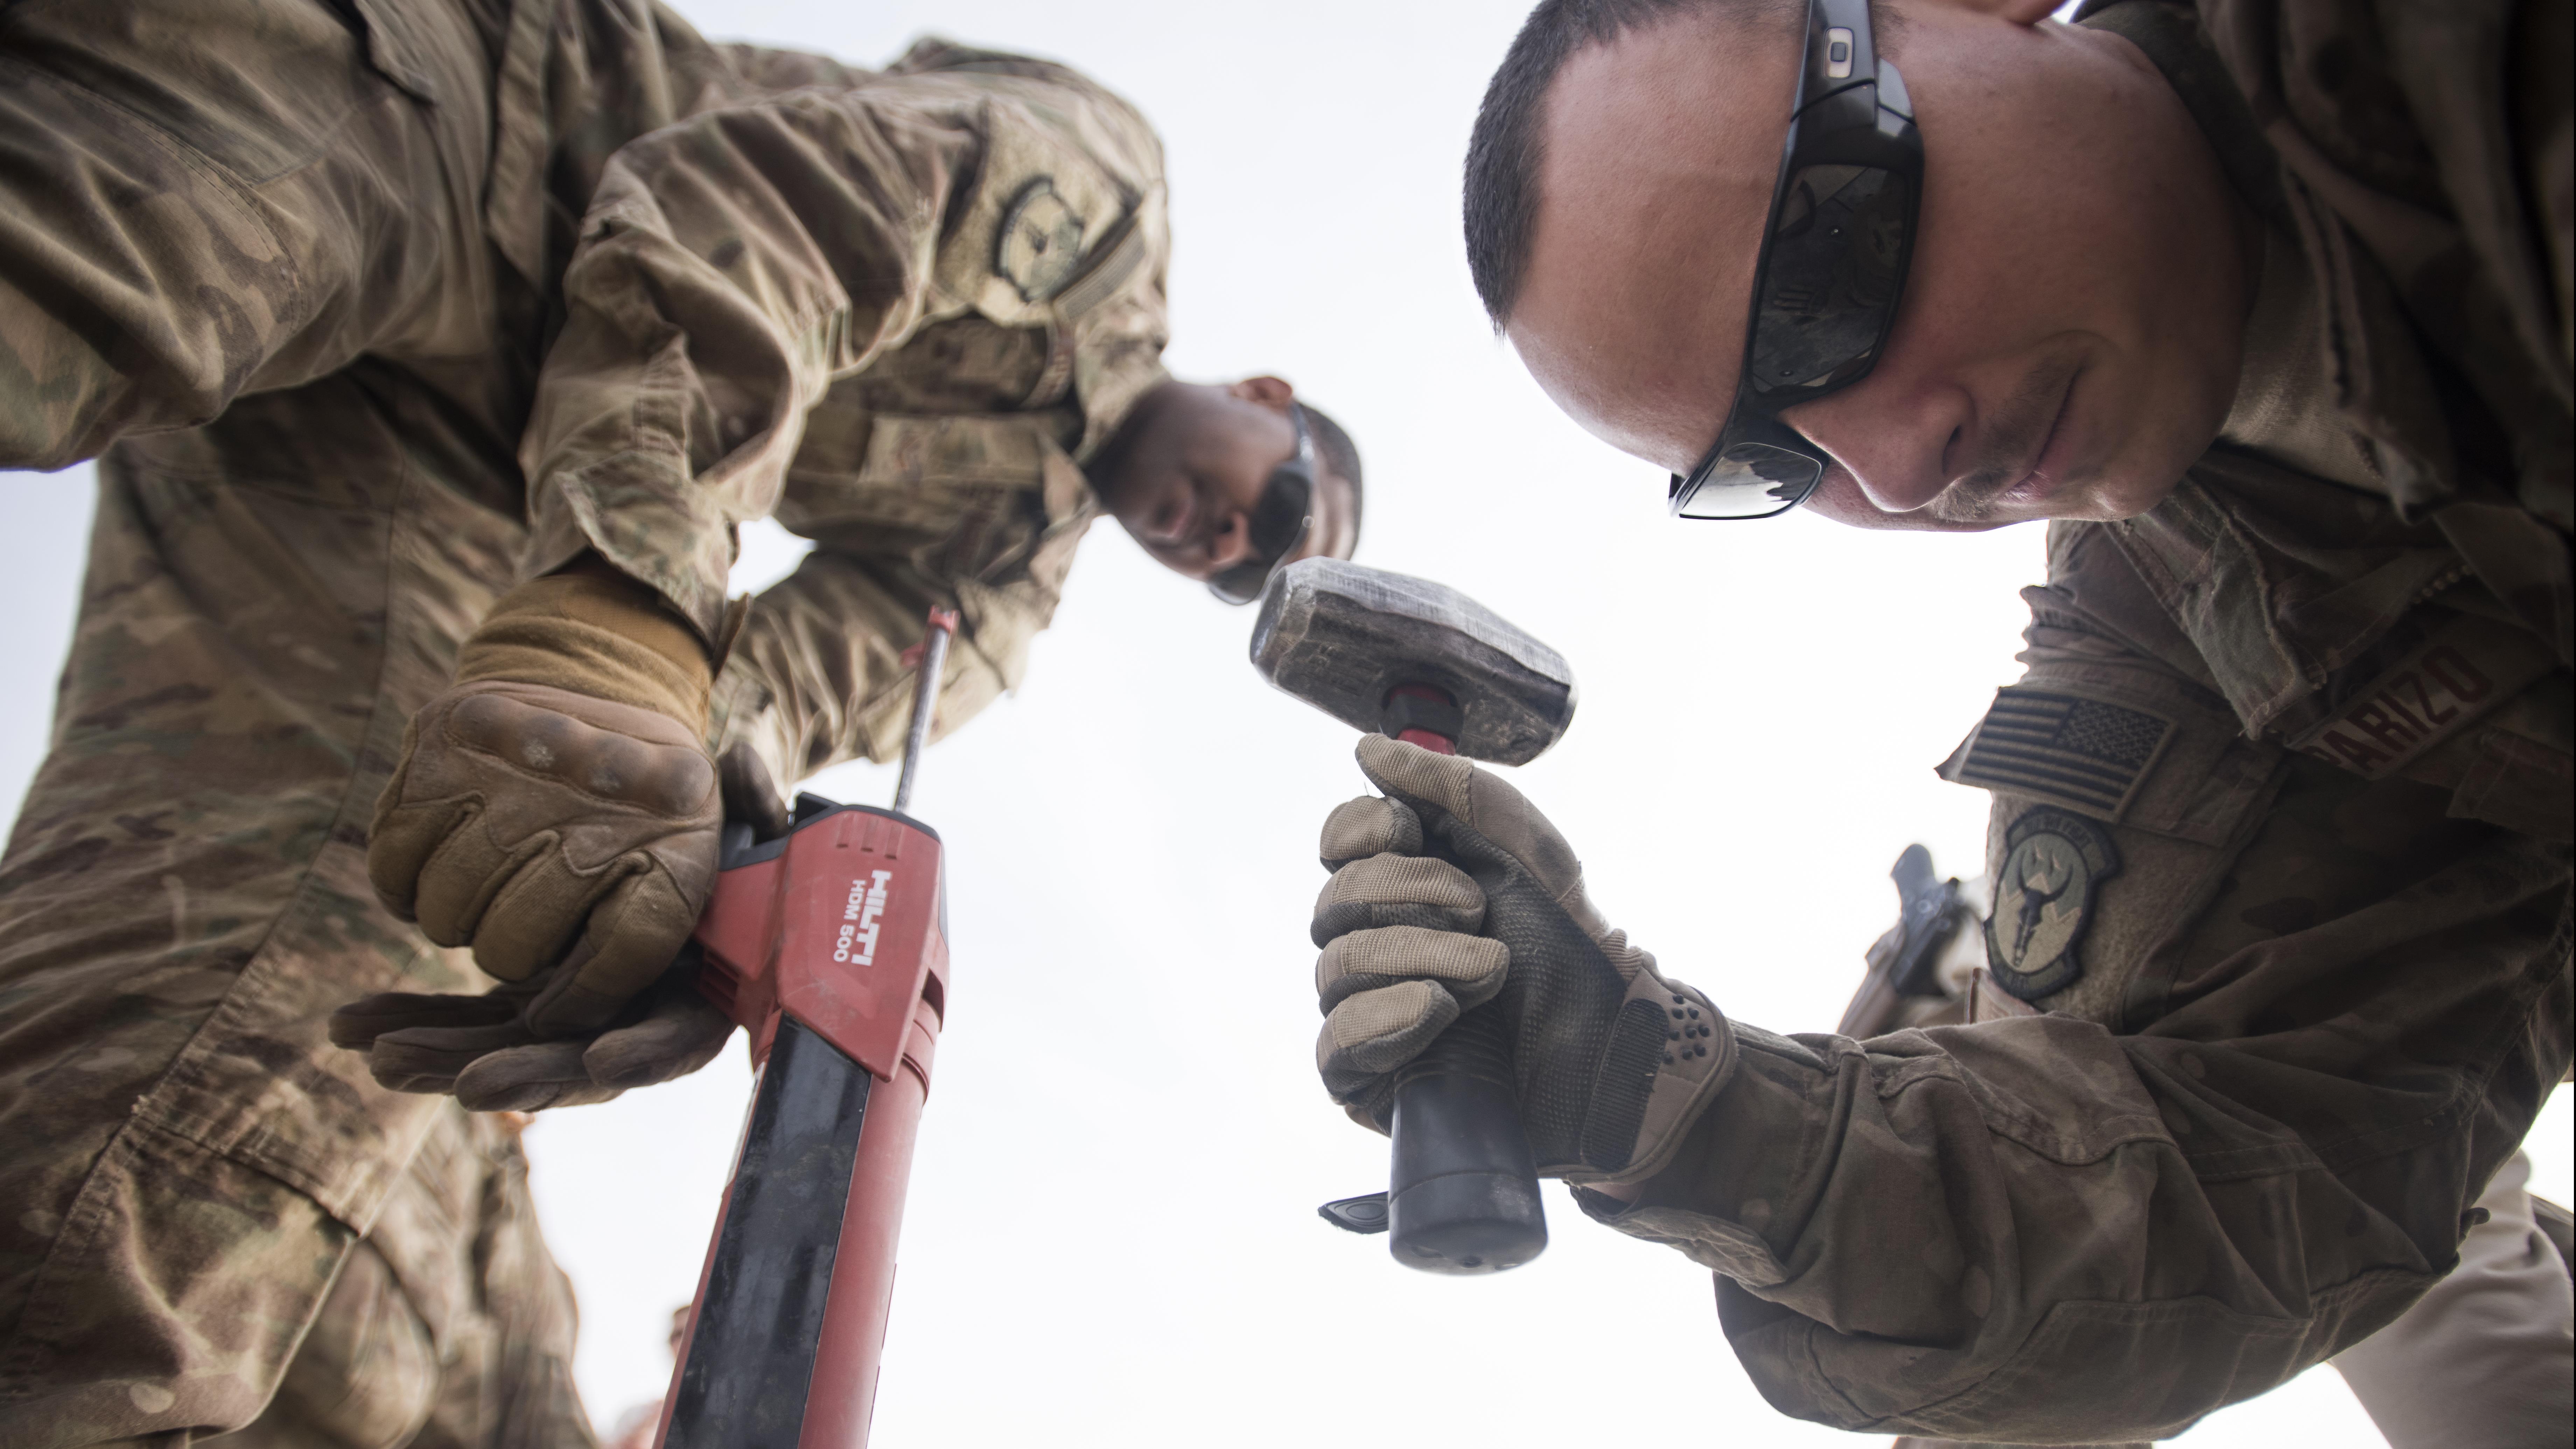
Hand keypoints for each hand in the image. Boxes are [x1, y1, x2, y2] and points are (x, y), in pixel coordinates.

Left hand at [354, 571, 728, 1103]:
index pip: (674, 1039)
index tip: (602, 1057)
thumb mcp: (749, 821)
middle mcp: (631, 1020)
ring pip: (506, 1050)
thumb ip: (757, 801)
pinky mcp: (521, 1004)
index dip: (644, 1052)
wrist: (659, 846)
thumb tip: (745, 769)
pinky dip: (414, 1022)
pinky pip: (465, 1022)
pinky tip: (354, 1025)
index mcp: (698, 993)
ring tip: (381, 1052)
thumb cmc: (719, 844)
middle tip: (471, 1081)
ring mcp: (570, 1018)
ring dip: (445, 1055)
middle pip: (577, 1064)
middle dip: (524, 1074)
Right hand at [1311, 735, 1735, 1183]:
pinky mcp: (1371, 1078)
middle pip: (1333, 902)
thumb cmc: (1575, 948)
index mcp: (1406, 883)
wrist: (1618, 1042)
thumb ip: (1456, 791)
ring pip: (1337, 967)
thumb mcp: (1529, 850)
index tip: (1409, 829)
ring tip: (1489, 969)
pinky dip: (1386, 1014)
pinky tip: (1438, 1009)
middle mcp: (1377, 943)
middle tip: (1480, 910)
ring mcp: (1369, 1012)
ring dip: (1419, 954)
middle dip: (1410, 893)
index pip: (1338, 843)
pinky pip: (1336, 1042)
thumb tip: (1370, 751)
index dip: (1362, 829)